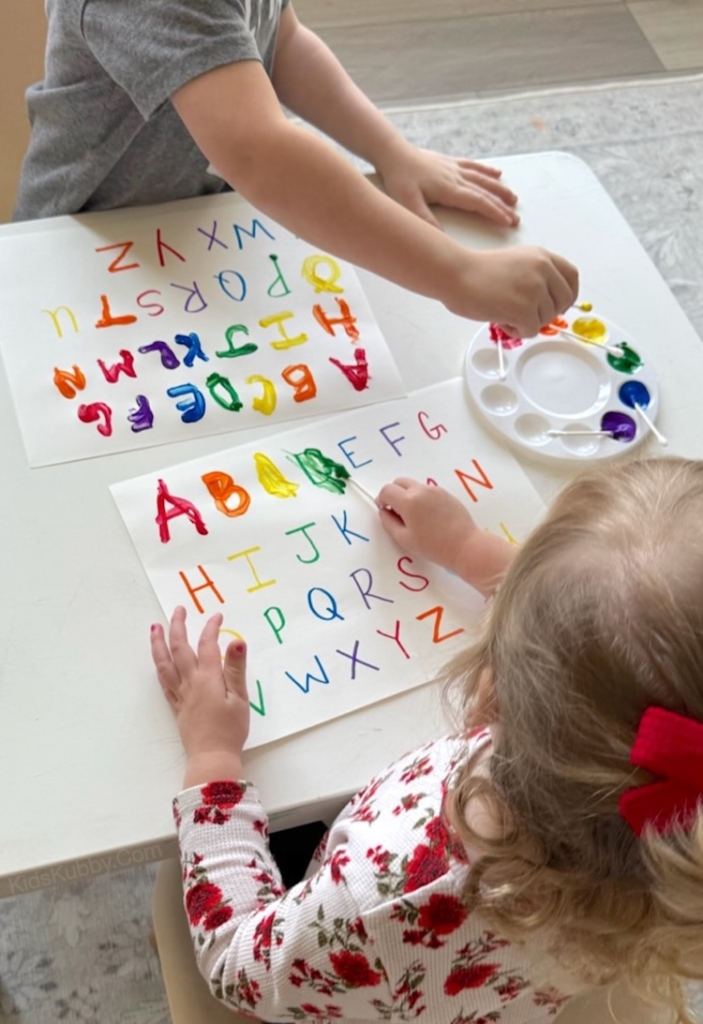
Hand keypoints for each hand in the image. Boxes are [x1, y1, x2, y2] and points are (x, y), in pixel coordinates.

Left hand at [151, 607, 249, 784]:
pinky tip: (159, 661)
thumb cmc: (231, 729)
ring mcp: (180, 694)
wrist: (212, 757)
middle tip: (179, 610)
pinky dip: (160, 666)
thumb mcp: (240, 698)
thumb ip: (236, 668)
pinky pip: (164, 681)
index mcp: (208, 678)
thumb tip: (236, 640)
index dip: (211, 628)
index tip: (216, 616)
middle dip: (178, 626)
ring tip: (155, 628)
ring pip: (164, 663)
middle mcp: (190, 682)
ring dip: (159, 643)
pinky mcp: (176, 706)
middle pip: (180, 648)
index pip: (207, 645)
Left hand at [376, 142, 519, 229]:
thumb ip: (425, 220)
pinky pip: (473, 166)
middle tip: (516, 218)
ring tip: (513, 198)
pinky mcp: (448, 162)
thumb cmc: (398, 178)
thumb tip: (442, 238)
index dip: (494, 212)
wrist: (392, 152)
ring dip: (499, 189)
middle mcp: (455, 177)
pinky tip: (497, 174)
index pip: (477, 202)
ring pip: (482, 179)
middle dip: (502, 205)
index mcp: (448, 189)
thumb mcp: (407, 202)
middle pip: (484, 192)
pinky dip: (486, 171)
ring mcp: (453, 168)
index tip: (508, 222)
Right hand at [376, 478, 515, 597]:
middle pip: (399, 482)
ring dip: (409, 495)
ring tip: (416, 517)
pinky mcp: (446, 493)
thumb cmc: (433, 546)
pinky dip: (422, 498)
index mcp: (408, 501)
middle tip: (398, 513)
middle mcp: (421, 490)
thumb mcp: (404, 539)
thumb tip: (384, 512)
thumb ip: (388, 522)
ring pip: (414, 486)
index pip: (387, 490)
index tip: (386, 511)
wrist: (464, 546)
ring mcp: (435, 490)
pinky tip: (430, 516)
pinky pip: (428, 491)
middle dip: (394, 494)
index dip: (382, 500)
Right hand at [447, 245, 578, 337]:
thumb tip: (547, 302)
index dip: (568, 295)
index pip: (572, 277)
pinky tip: (501, 320)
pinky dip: (517, 332)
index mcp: (542, 256)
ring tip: (505, 312)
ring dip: (527, 322)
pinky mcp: (524, 309)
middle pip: (563, 302)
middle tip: (527, 315)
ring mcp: (535, 289)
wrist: (456, 274)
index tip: (558, 305)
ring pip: (546, 319)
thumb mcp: (516, 263)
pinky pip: (531, 331)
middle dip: (547, 313)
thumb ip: (536, 276)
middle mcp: (542, 270)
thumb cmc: (476, 271)